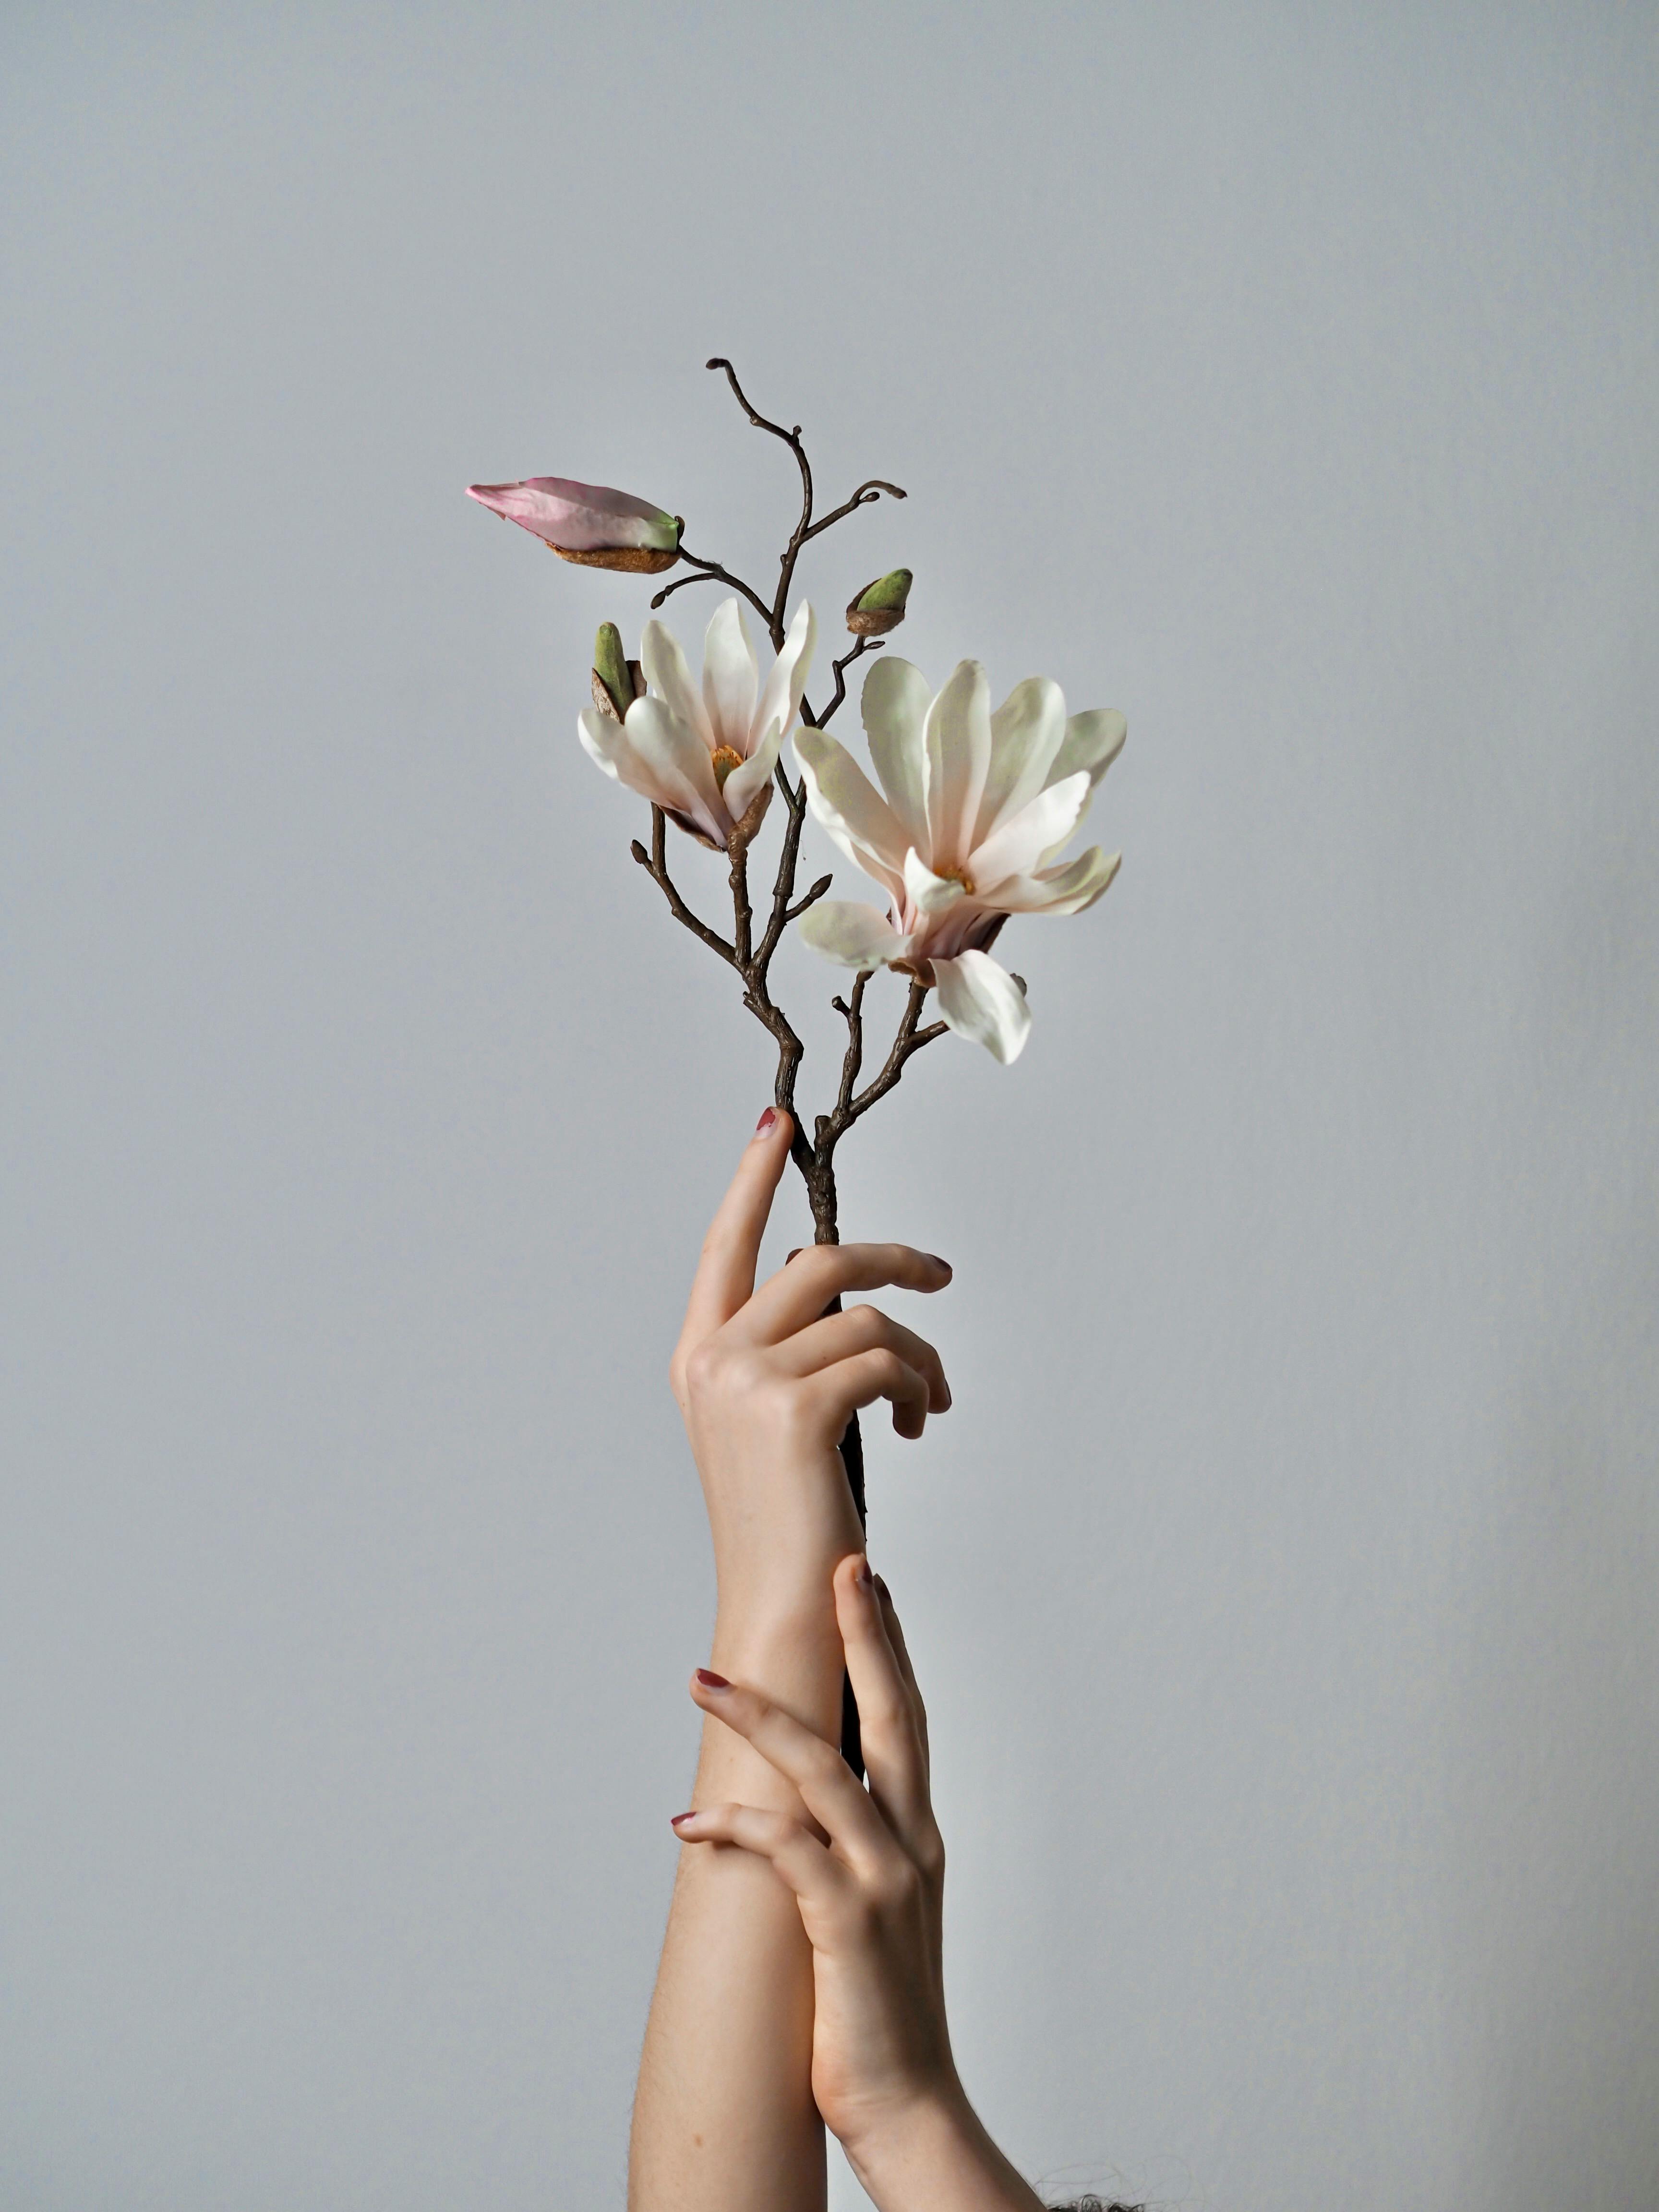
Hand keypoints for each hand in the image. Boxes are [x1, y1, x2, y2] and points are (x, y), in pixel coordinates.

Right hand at [670, 1107, 952, 1632]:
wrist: (782, 1608)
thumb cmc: (789, 1525)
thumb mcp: (769, 1425)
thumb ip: (788, 1356)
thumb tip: (850, 1301)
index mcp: (698, 1356)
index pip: (725, 1244)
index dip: (753, 1179)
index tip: (780, 1126)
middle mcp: (714, 1359)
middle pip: (821, 1262)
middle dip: (894, 1261)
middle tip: (940, 1278)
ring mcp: (750, 1382)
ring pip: (867, 1318)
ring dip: (919, 1354)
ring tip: (931, 1401)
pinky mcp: (799, 1411)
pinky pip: (885, 1362)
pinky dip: (918, 1386)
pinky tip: (918, 1423)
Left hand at [671, 1558, 1038, 2211]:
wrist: (910, 2108)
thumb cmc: (879, 2013)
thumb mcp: (875, 1913)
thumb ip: (853, 1852)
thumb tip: (806, 1806)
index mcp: (919, 1838)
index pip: (907, 1719)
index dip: (890, 1648)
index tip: (871, 1585)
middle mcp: (912, 1845)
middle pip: (890, 1717)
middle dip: (865, 1636)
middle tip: (842, 1566)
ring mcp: (884, 1883)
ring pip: (822, 1770)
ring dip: (759, 1716)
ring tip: (701, 1675)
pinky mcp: (848, 1927)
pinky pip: (786, 1854)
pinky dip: (736, 1825)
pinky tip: (688, 1818)